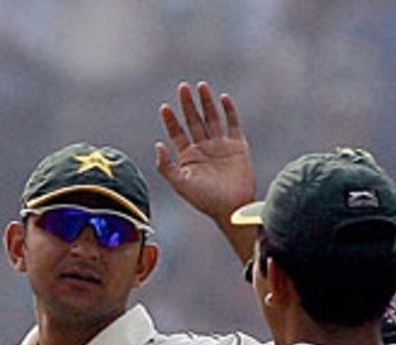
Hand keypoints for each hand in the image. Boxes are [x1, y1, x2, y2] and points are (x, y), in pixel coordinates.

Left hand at [156, 81, 254, 223]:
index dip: (171, 120)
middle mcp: (203, 148)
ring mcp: (221, 146)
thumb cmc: (204, 200)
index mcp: (188, 157)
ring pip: (212, 118)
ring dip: (207, 102)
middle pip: (194, 120)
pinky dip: (229, 111)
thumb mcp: (180, 184)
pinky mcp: (238, 146)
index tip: (164, 107)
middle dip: (188, 104)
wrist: (231, 207)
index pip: (177, 133)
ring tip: (201, 86)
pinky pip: (233, 124)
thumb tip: (157, 145)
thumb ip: (166, 166)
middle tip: (182, 87)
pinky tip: (223, 98)